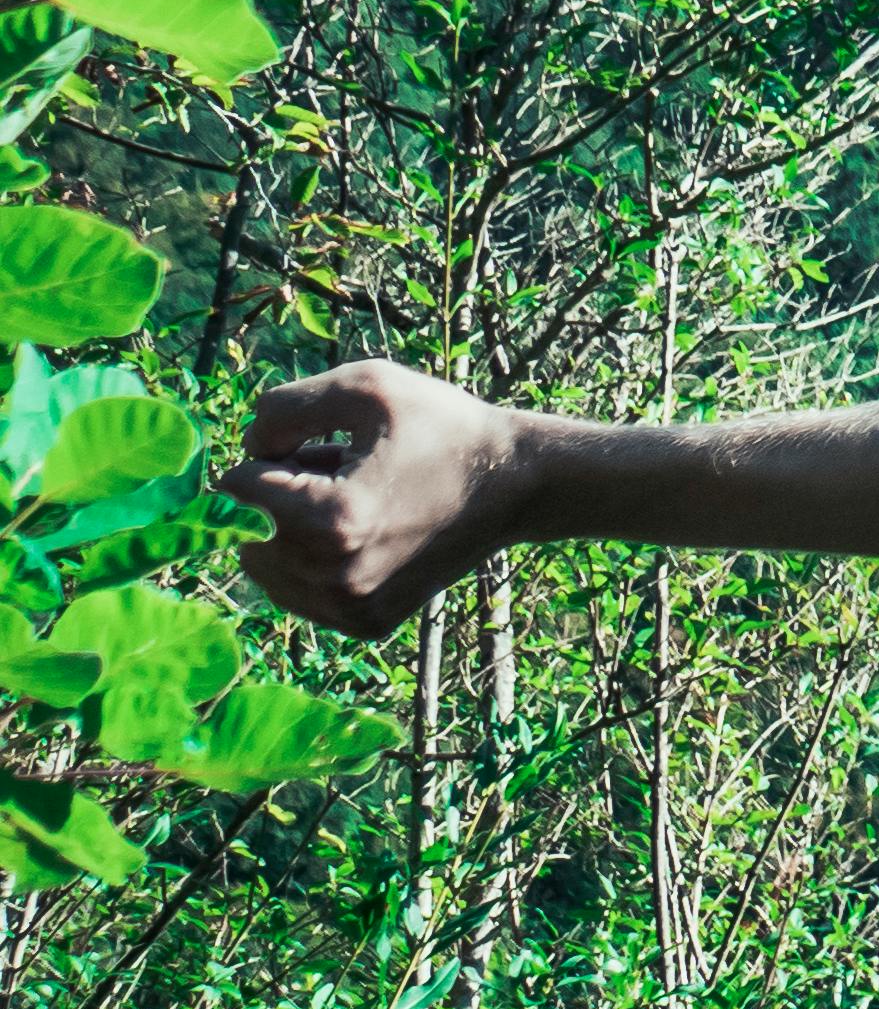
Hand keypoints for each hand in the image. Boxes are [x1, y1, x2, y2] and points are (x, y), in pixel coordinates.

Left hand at [226, 361, 532, 636]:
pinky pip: (297, 593)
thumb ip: (282, 408)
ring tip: (356, 506)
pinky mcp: (363, 623)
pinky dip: (314, 563)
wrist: (516, 484)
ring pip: (264, 566)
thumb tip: (247, 452)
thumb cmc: (442, 426)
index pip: (233, 487)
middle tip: (345, 476)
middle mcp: (333, 576)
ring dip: (292, 533)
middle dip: (279, 498)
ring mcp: (349, 607)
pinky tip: (365, 537)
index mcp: (330, 519)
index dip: (273, 454)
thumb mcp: (367, 385)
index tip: (326, 448)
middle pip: (243, 530)